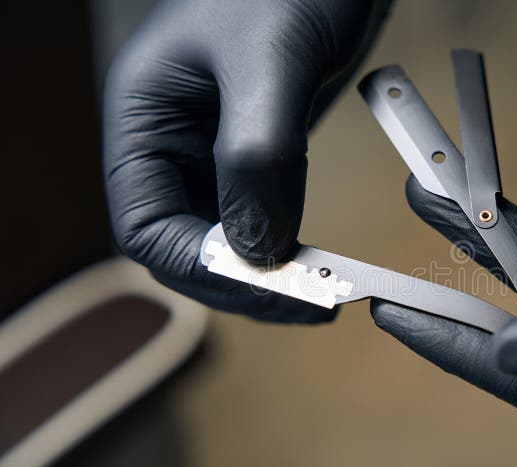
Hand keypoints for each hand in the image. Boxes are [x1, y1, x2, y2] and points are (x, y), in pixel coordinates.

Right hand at [104, 0, 390, 320]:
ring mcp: (214, 146)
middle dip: (241, 279)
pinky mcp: (256, 145)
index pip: (147, 224)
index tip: (268, 285)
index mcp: (146, 115)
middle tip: (306, 302)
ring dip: (265, 270)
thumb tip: (257, 248)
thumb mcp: (271, 61)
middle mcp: (171, 138)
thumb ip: (258, 154)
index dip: (204, 267)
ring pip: (223, 233)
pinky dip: (285, 240)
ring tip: (318, 292)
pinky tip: (315, 256)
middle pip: (185, 240)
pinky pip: (259, 210)